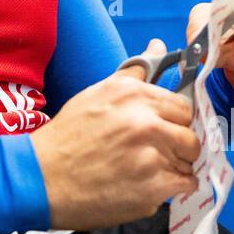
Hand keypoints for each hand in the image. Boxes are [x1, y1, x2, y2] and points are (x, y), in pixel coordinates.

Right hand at [29, 39, 200, 230]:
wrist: (42, 178)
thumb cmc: (68, 136)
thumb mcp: (98, 94)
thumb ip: (135, 71)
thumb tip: (158, 45)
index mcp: (133, 95)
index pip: (183, 106)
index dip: (174, 121)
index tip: (162, 130)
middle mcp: (146, 121)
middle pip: (190, 134)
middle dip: (178, 145)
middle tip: (155, 153)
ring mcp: (152, 156)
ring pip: (189, 162)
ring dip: (174, 168)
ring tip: (146, 171)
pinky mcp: (154, 188)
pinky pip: (185, 185)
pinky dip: (171, 188)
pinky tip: (148, 186)